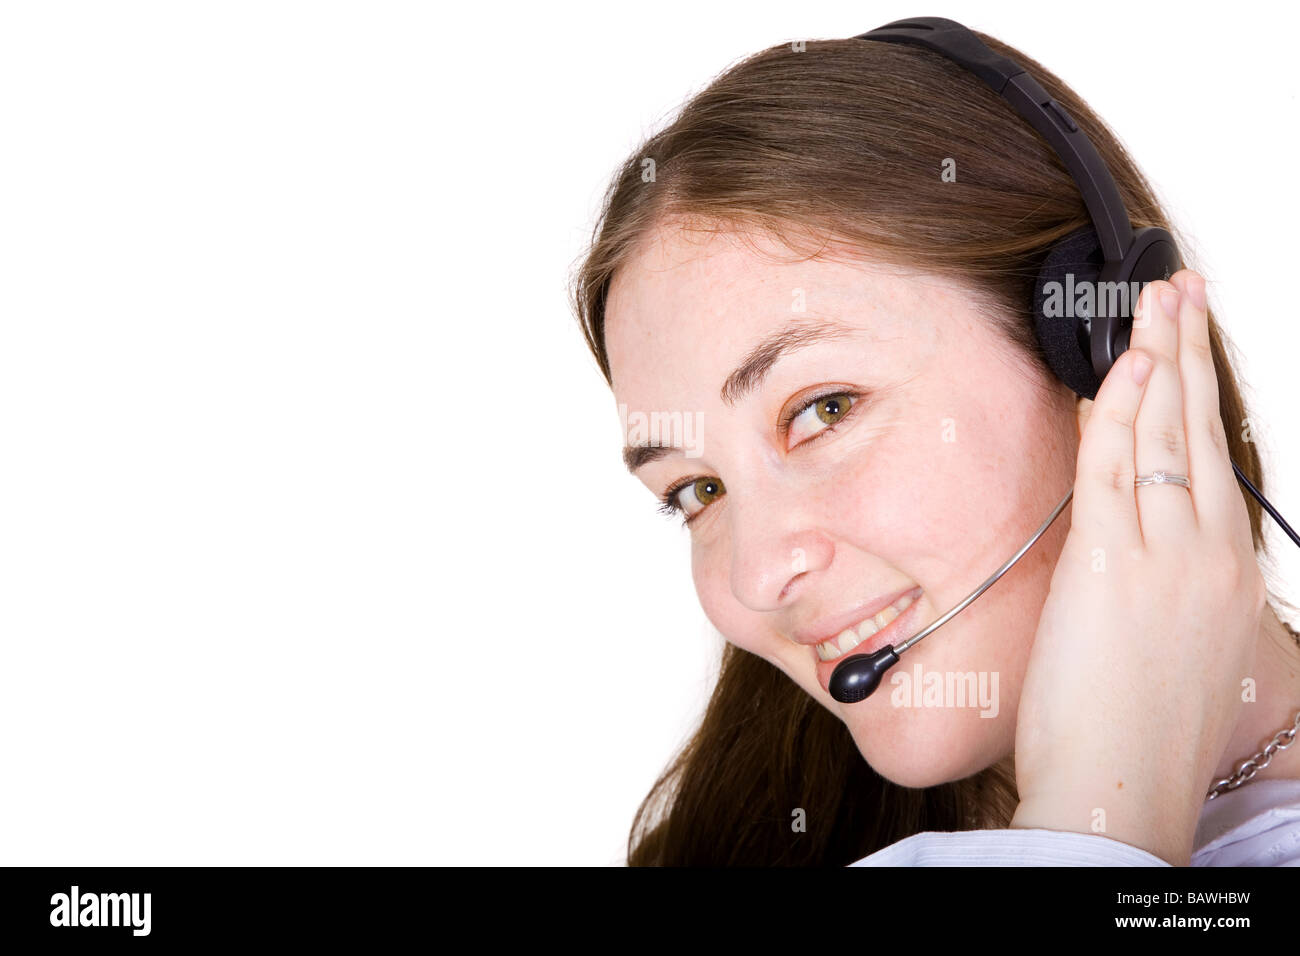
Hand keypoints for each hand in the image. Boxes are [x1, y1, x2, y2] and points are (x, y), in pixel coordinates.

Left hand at [1009, 270, 1266, 864]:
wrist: (1126, 791)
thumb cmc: (1144, 735)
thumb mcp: (1182, 650)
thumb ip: (1173, 592)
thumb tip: (1151, 558)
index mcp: (1229, 575)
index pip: (1214, 462)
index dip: (1201, 398)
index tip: (1192, 351)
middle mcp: (1211, 556)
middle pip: (1199, 432)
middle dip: (1189, 353)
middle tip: (1180, 292)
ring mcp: (1168, 557)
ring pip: (1164, 437)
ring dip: (1158, 360)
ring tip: (1155, 302)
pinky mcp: (1115, 565)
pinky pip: (1117, 469)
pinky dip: (1121, 413)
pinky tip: (1125, 366)